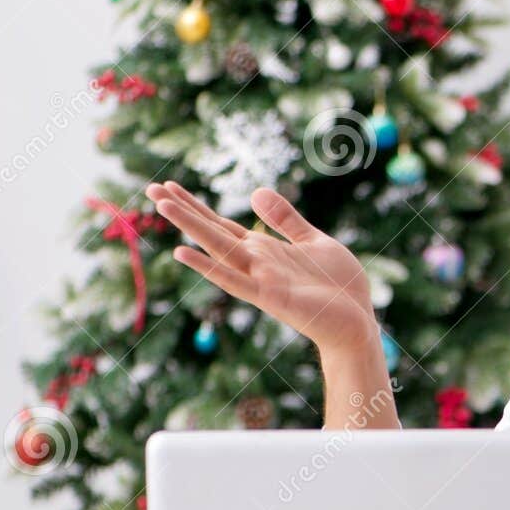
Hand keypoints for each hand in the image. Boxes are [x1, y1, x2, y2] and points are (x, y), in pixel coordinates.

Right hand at [145, 181, 377, 353]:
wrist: (359, 323)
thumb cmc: (339, 286)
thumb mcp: (315, 241)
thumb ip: (286, 220)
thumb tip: (256, 191)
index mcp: (265, 250)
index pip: (222, 224)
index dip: (196, 205)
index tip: (167, 186)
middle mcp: (256, 263)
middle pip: (213, 232)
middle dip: (183, 211)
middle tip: (150, 188)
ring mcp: (261, 279)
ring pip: (218, 249)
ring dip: (191, 228)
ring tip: (163, 206)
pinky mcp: (271, 296)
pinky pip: (235, 280)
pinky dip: (209, 266)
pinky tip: (183, 252)